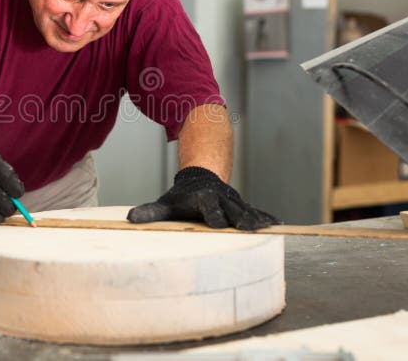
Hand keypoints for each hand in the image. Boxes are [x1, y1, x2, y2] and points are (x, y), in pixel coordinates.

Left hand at [127, 166, 279, 229]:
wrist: (200, 178)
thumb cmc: (181, 198)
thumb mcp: (166, 205)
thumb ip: (150, 213)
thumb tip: (130, 218)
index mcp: (203, 198)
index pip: (209, 206)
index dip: (213, 214)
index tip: (219, 224)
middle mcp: (221, 198)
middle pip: (232, 209)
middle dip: (240, 219)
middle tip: (248, 229)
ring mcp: (234, 201)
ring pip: (247, 209)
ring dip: (257, 219)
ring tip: (269, 228)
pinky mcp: (242, 206)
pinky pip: (256, 211)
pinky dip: (266, 217)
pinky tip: (277, 225)